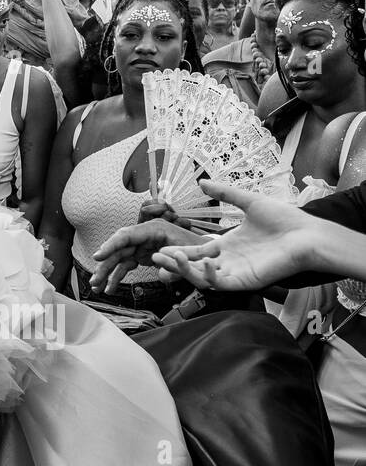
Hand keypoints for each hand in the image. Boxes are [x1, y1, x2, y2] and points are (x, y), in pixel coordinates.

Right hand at [90, 217, 201, 292]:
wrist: (211, 253)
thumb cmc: (202, 250)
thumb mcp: (193, 255)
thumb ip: (177, 265)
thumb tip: (161, 275)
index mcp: (154, 229)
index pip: (126, 235)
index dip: (110, 245)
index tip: (97, 257)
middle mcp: (144, 235)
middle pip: (118, 249)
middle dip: (104, 265)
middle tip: (94, 280)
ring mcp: (142, 245)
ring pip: (119, 258)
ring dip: (106, 273)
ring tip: (96, 287)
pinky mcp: (142, 255)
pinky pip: (125, 266)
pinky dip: (117, 277)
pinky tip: (109, 288)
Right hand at [149, 179, 323, 292]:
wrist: (308, 235)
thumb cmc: (285, 219)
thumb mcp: (248, 201)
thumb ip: (224, 193)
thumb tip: (201, 181)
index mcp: (227, 245)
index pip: (195, 253)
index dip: (177, 251)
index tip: (159, 247)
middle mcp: (228, 261)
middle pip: (192, 267)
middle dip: (173, 264)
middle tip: (156, 256)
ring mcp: (235, 273)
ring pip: (201, 278)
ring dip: (184, 270)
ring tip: (171, 258)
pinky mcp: (245, 281)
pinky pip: (220, 284)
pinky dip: (208, 275)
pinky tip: (204, 261)